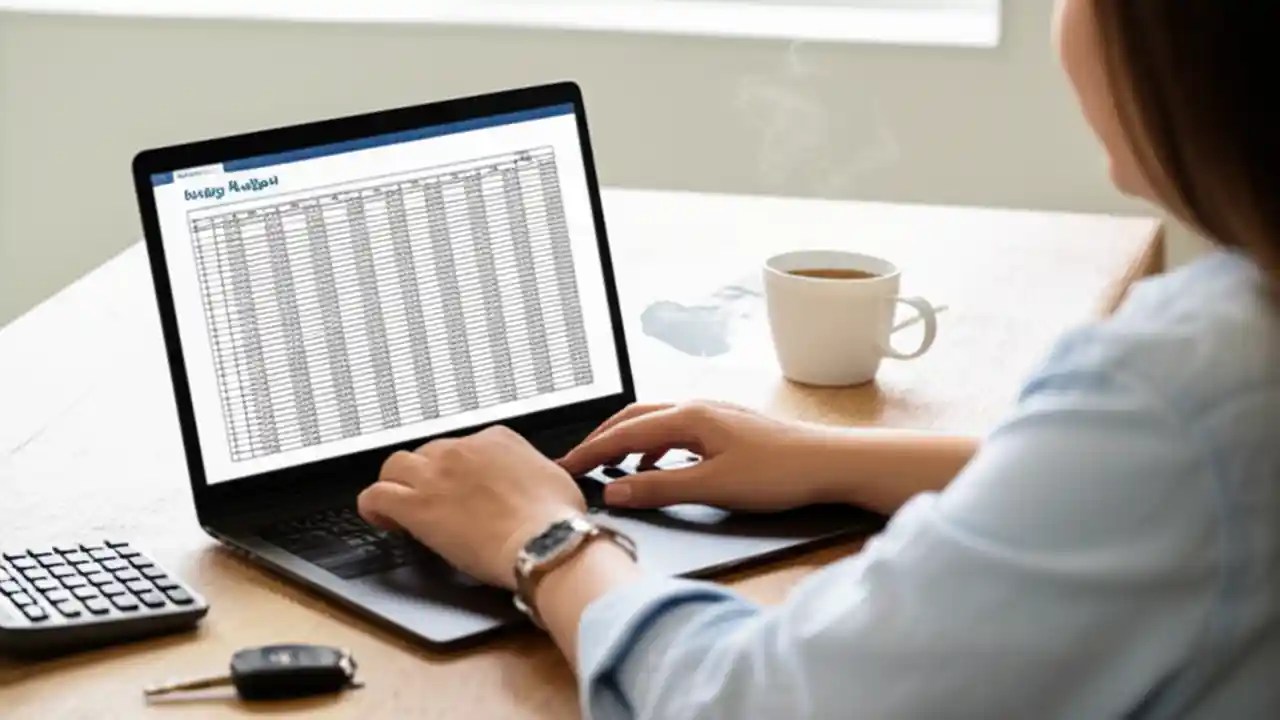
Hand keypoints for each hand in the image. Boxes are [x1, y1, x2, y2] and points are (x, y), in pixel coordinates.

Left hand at [357, 426, 585, 589]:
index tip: (463, 487)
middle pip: (429, 453)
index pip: (466, 446)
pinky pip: (376, 495)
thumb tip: (536, 482)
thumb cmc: (557, 519)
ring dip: (396, 482)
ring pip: (395, 465)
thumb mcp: (556, 479)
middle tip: (435, 498)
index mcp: (497, 439)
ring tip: (399, 502)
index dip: (460, 469)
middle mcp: (462, 450)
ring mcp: (436, 475)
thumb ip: (535, 473)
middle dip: (430, 474)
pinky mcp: (416, 505)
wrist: (546, 541)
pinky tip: (380, 517)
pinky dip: (373, 505)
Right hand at [558, 401, 844, 510]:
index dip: (590, 452)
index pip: (623, 433)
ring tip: (608, 468)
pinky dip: (654, 448)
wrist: (831, 462)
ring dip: (627, 443)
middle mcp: (697, 408)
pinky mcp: (727, 428)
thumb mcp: (713, 487)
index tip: (563, 468)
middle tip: (577, 464)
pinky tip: (656, 468)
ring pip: (655, 423)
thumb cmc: (780, 473)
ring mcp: (714, 415)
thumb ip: (660, 489)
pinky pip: (676, 432)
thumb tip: (614, 492)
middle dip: (602, 440)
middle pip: (634, 418)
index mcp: (688, 417)